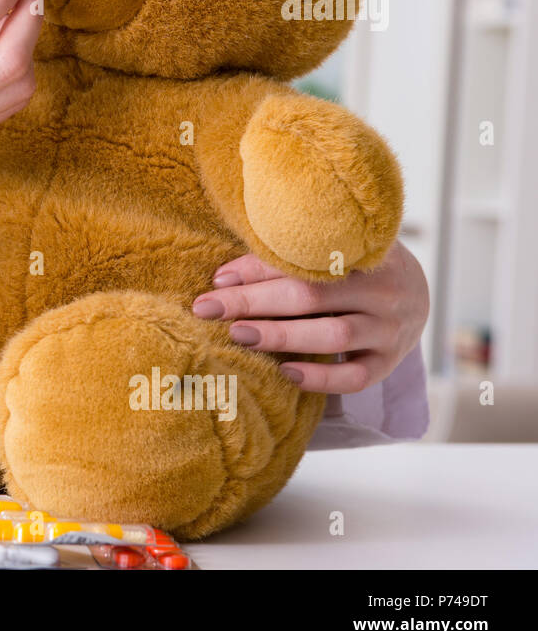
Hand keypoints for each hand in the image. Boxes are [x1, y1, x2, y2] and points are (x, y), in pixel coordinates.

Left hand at [190, 240, 428, 393]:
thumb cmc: (355, 266)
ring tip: (240, 335)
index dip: (256, 269)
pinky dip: (322, 380)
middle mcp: (382, 290)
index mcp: (363, 251)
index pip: (303, 259)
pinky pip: (356, 377)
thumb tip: (222, 280)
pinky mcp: (390, 361)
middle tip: (209, 309)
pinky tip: (286, 373)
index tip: (215, 281)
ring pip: (333, 336)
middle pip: (311, 296)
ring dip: (282, 337)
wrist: (420, 290)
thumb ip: (279, 260)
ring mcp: (390, 328)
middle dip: (255, 303)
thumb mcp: (329, 251)